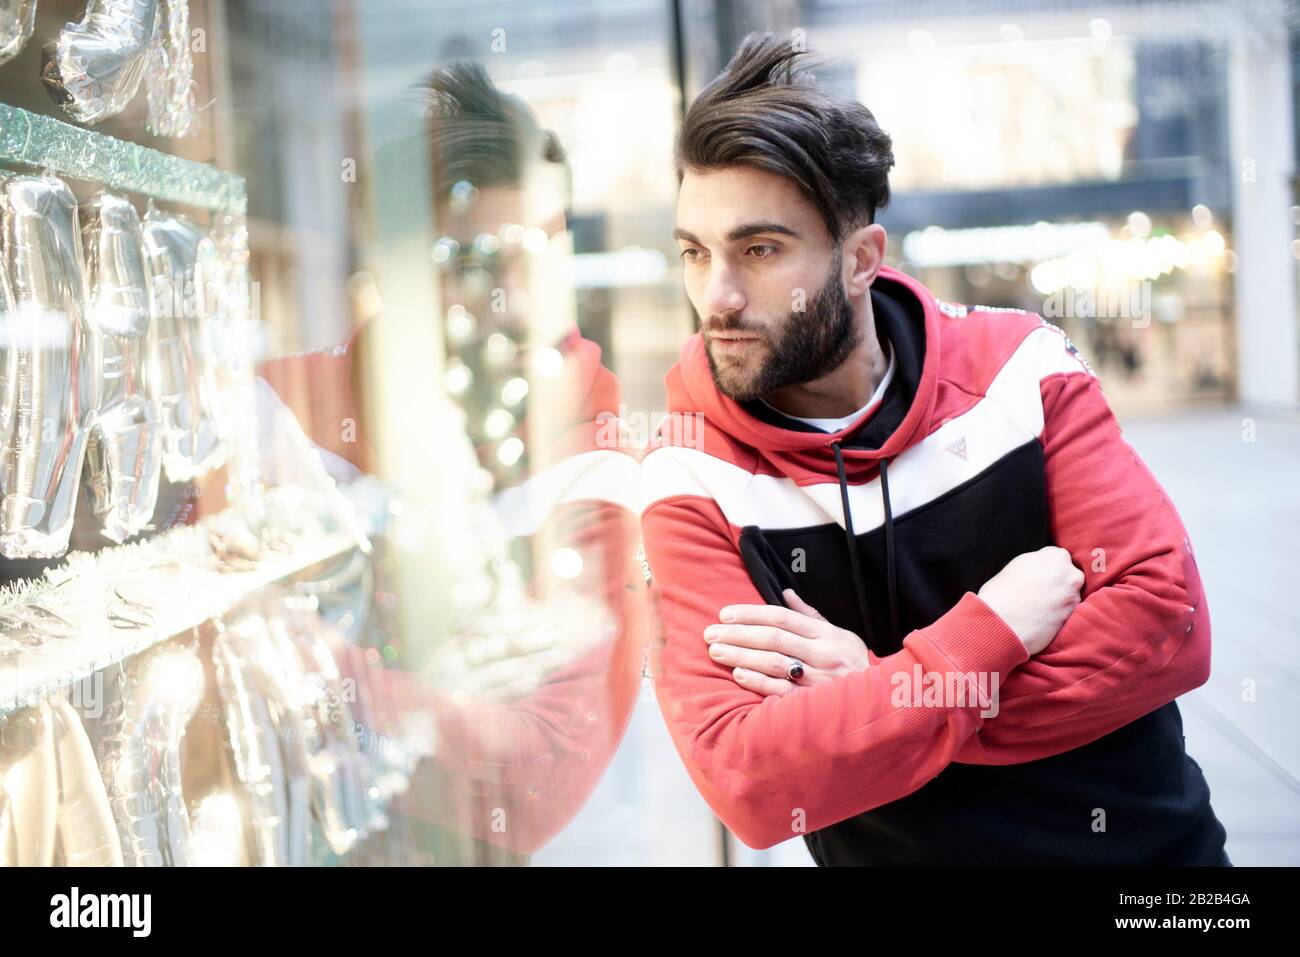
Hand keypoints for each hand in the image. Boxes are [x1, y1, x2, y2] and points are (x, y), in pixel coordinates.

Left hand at [703, 589, 870, 696]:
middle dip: (738, 634)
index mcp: (827, 634)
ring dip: (741, 655)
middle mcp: (823, 654)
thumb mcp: (841, 636)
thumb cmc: (854, 666)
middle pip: (773, 638)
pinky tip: (738, 674)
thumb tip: (786, 593)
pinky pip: (780, 691)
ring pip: (773, 662)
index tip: (725, 614)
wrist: (879, 705)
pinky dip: (758, 681)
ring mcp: (818, 680)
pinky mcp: (813, 704)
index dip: (751, 614)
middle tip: (710, 633)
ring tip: (716, 651)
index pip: (782, 617)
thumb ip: (811, 616)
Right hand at [976, 545, 1083, 655]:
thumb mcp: (1017, 564)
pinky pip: (1066, 611)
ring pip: (1068, 594)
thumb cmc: (1001, 593)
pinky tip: (1040, 616)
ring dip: (1058, 598)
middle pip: (1067, 574)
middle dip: (1056, 581)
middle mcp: (1071, 575)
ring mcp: (1073, 597)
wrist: (1002, 624)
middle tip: (1037, 590)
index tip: (1036, 575)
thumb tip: (1042, 568)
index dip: (1044, 567)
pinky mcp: (1072, 618)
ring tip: (1037, 606)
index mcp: (1056, 556)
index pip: (1055, 557)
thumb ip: (1036, 563)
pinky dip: (1057, 613)